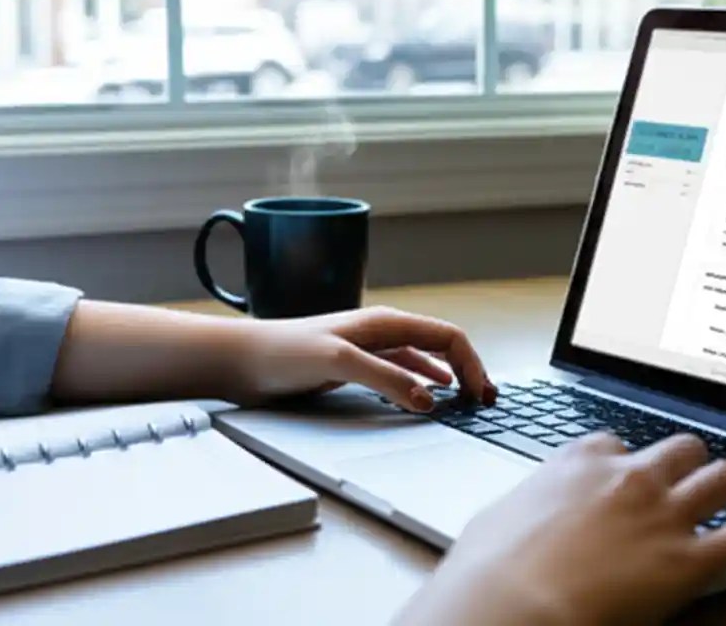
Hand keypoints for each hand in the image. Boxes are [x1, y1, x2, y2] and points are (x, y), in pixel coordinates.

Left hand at [235, 305, 495, 411]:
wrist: (240, 361)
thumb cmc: (283, 352)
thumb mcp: (339, 362)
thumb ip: (386, 378)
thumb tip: (428, 399)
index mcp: (386, 322)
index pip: (448, 337)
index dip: (472, 365)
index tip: (481, 396)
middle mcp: (383, 332)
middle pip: (442, 347)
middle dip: (468, 371)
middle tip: (484, 402)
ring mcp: (370, 350)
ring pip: (424, 361)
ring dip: (449, 379)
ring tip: (465, 403)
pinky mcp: (355, 368)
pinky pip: (403, 374)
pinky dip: (422, 386)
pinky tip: (426, 400)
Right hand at [396, 433, 725, 625]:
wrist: (509, 604)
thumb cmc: (491, 570)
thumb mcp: (497, 519)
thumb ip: (527, 508)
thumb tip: (523, 518)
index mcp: (580, 461)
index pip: (617, 445)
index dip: (629, 460)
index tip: (631, 471)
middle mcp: (629, 477)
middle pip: (681, 450)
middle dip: (694, 460)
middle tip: (702, 472)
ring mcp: (663, 515)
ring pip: (722, 478)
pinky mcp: (688, 561)